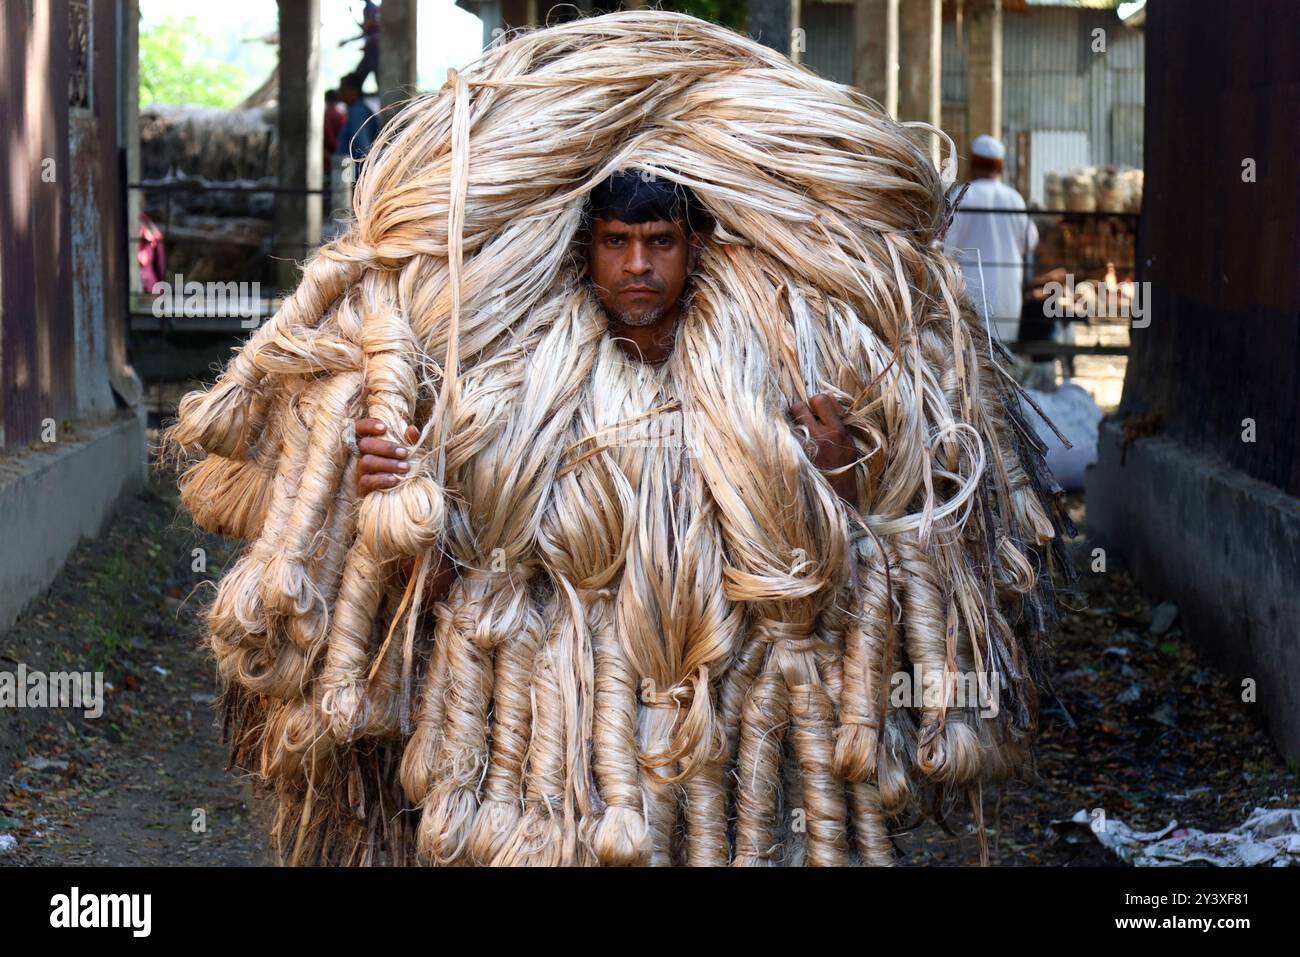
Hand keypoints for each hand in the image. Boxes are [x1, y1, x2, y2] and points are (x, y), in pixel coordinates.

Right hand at [355, 418, 417, 496]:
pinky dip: (381, 479)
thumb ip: (410, 441)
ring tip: (405, 467)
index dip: (368, 425)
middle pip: (365, 444)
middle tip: (405, 453)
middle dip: (386, 447)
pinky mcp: (362, 488)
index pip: (359, 428)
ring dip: (387, 463)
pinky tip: (395, 479)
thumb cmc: (406, 468)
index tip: (384, 428)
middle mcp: (362, 455)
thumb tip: (411, 429)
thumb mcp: (411, 454)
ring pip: (366, 461)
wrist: (405, 496)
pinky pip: (366, 481)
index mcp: (371, 443)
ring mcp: (360, 471)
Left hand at [791, 394, 858, 509]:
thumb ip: (838, 423)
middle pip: (799, 406)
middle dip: (800, 410)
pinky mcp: (790, 456)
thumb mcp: (849, 444)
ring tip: (797, 434)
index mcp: (836, 430)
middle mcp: (818, 435)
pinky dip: (784, 439)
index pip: (820, 399)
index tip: (818, 411)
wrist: (836, 498)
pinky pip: (782, 438)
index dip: (817, 402)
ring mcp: (802, 446)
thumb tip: (827, 404)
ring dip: (791, 424)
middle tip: (804, 420)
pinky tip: (790, 446)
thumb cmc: (844, 470)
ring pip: (787, 421)